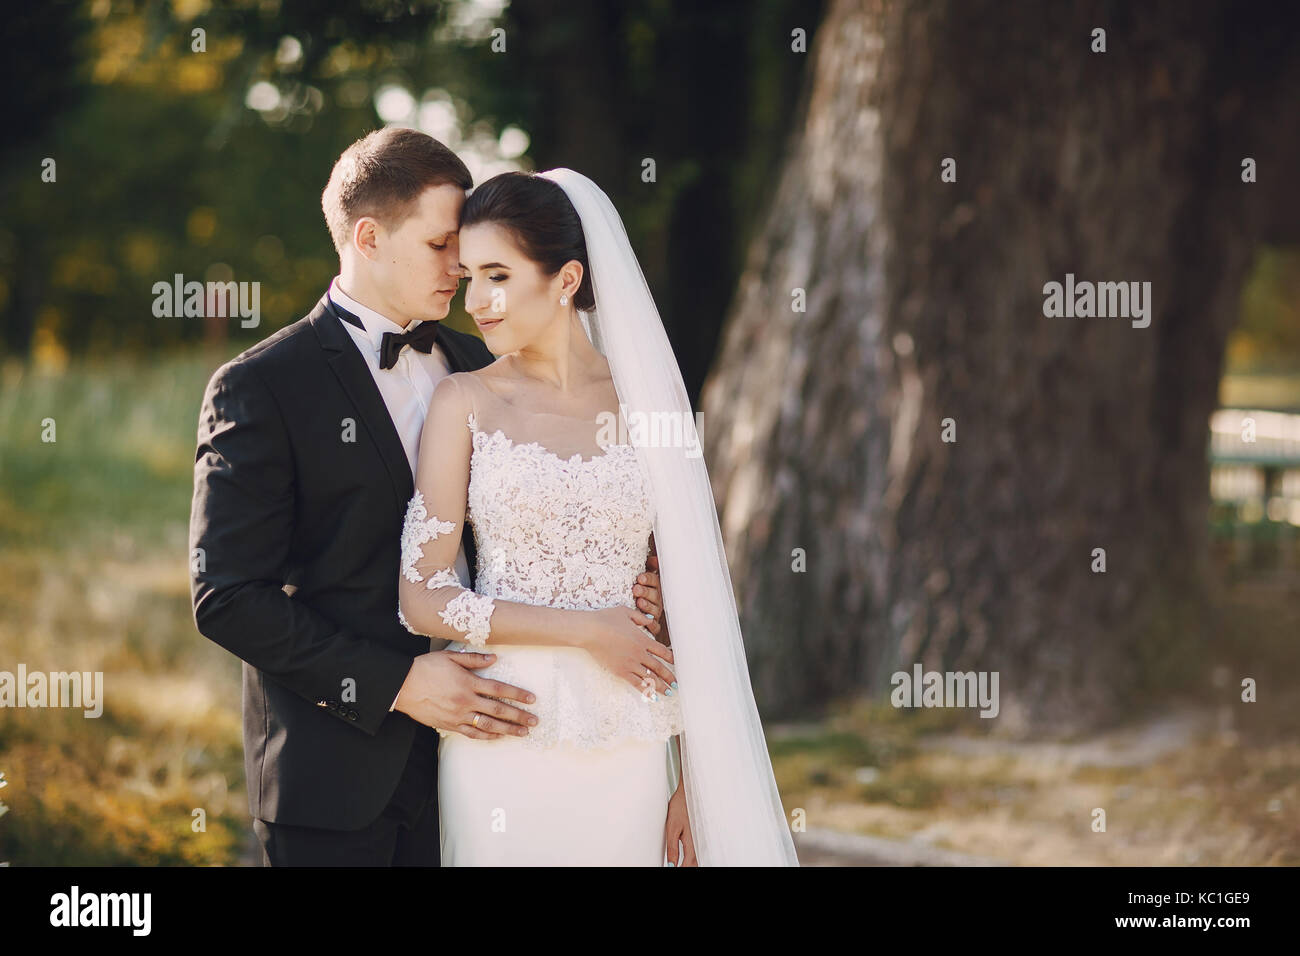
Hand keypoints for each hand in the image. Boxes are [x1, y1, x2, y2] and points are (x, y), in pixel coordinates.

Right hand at [394, 650, 537, 738]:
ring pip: (488, 725)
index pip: (500, 690)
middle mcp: (466, 701)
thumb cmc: (425, 668)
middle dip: (519, 716)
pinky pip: (471, 733)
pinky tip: (497, 737)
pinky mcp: (449, 725)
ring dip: (507, 730)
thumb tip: (494, 658)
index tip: (532, 700)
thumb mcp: (450, 657)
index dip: (518, 695)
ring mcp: (458, 715)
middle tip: (534, 721)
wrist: (402, 685)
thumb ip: (473, 658)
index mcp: (468, 682)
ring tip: (522, 733)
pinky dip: (486, 736)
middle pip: (498, 710)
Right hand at [576, 605, 674, 695]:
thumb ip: (641, 617)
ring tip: (669, 692)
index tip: (676, 663)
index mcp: (642, 639)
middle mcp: (639, 653)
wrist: (590, 631)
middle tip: (676, 683)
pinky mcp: (620, 671)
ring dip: (661, 686)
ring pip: (650, 678)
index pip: (662, 651)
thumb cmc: (606, 619)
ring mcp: (630, 663)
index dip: (671, 658)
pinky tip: (652, 696)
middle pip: (659, 667)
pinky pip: (636, 683)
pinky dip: (646, 690)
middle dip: (669, 676)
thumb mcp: (626, 612)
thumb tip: (652, 619)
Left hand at [634, 556, 663, 637]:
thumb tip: (654, 559)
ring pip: (655, 609)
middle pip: (655, 595)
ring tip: (639, 602)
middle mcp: (657, 599)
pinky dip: (651, 625)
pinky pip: (655, 626)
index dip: (648, 579)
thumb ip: (648, 567)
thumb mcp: (641, 578)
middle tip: (636, 589)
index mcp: (654, 587)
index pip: (654, 581)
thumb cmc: (636, 590)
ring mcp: (655, 612)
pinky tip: (644, 621)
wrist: (629, 611)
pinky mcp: (653, 625)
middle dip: (645, 592)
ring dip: (647, 606)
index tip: (640, 578)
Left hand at [664, 781, 696, 865]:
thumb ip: (672, 847)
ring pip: (696, 859)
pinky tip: (685, 858)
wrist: (688, 793)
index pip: (687, 864)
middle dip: (685, 866)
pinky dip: (691, 858)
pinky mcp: (699, 835)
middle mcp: (699, 842)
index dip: (680, 869)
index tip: (671, 869)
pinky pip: (697, 851)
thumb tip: (671, 864)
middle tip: (673, 866)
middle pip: (693, 863)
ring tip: (679, 863)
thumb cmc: (680, 807)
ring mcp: (700, 839)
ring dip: (688, 863)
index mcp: (692, 842)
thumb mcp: (672, 827)